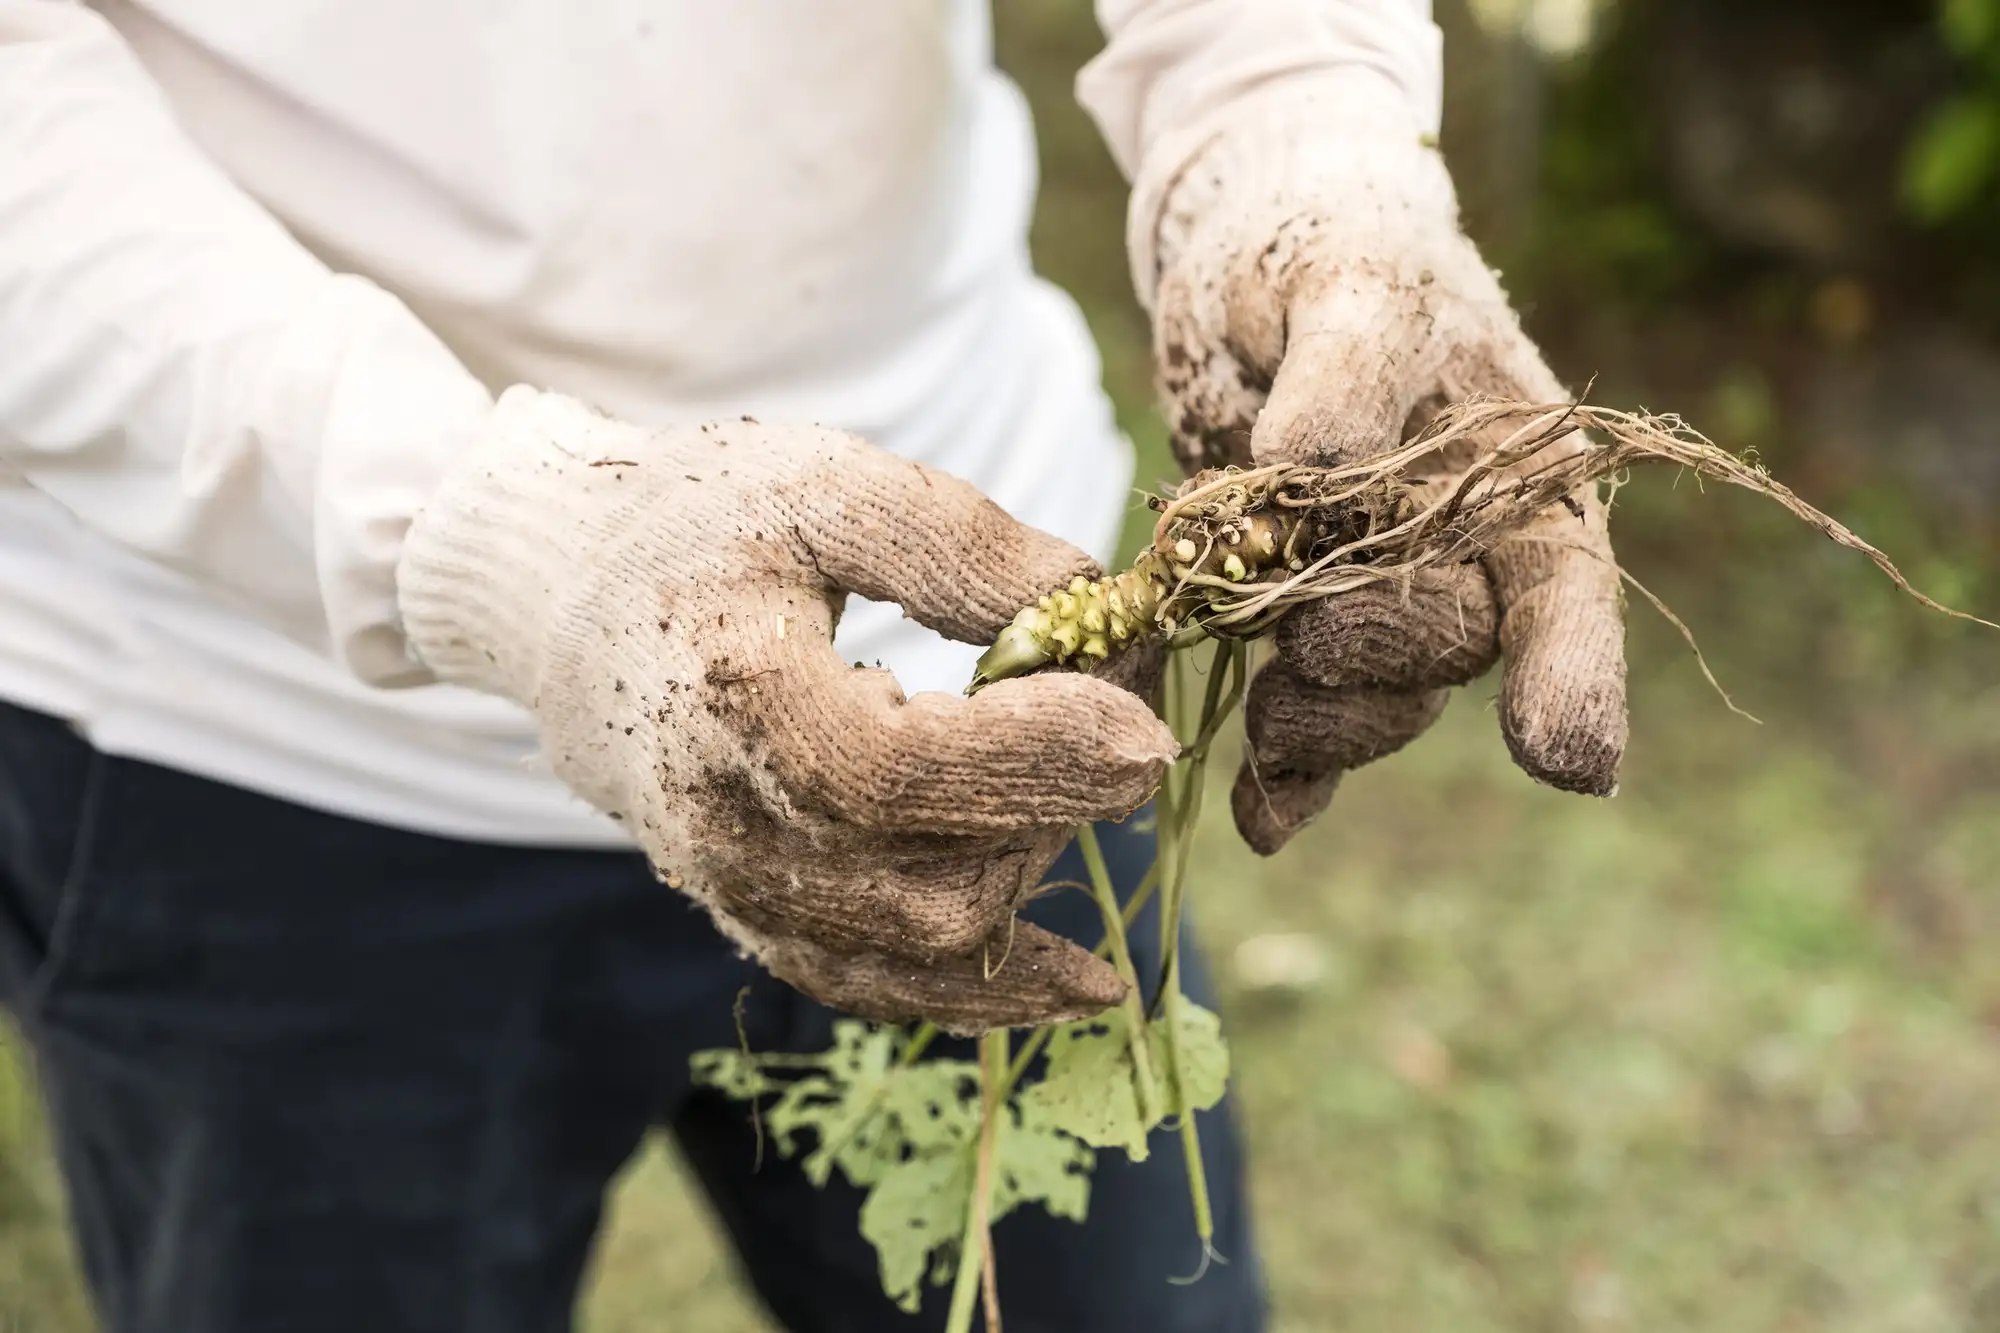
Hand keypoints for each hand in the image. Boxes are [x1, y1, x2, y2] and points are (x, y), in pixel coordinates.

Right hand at [397, 389, 1175, 1031]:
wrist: (561, 597)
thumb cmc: (697, 521)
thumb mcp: (823, 482)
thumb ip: (958, 542)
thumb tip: (1091, 608)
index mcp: (738, 699)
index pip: (906, 778)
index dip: (1040, 759)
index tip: (1141, 720)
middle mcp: (725, 822)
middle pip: (935, 881)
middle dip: (1059, 806)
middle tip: (1116, 712)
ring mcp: (733, 886)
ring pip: (921, 949)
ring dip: (1037, 875)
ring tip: (1081, 783)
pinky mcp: (751, 915)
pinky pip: (878, 988)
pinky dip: (986, 994)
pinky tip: (1084, 980)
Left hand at [1148, 83, 1626, 853]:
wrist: (1249, 262)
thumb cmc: (1325, 246)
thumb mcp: (1343, 277)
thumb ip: (1349, 366)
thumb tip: (1312, 471)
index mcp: (1516, 471)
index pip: (1563, 588)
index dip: (1571, 673)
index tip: (1563, 758)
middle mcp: (1461, 550)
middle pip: (1446, 651)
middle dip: (1381, 662)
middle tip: (1311, 639)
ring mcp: (1373, 593)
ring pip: (1369, 698)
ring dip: (1317, 725)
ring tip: (1266, 724)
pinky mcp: (1289, 619)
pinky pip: (1300, 720)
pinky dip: (1280, 776)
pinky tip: (1261, 819)